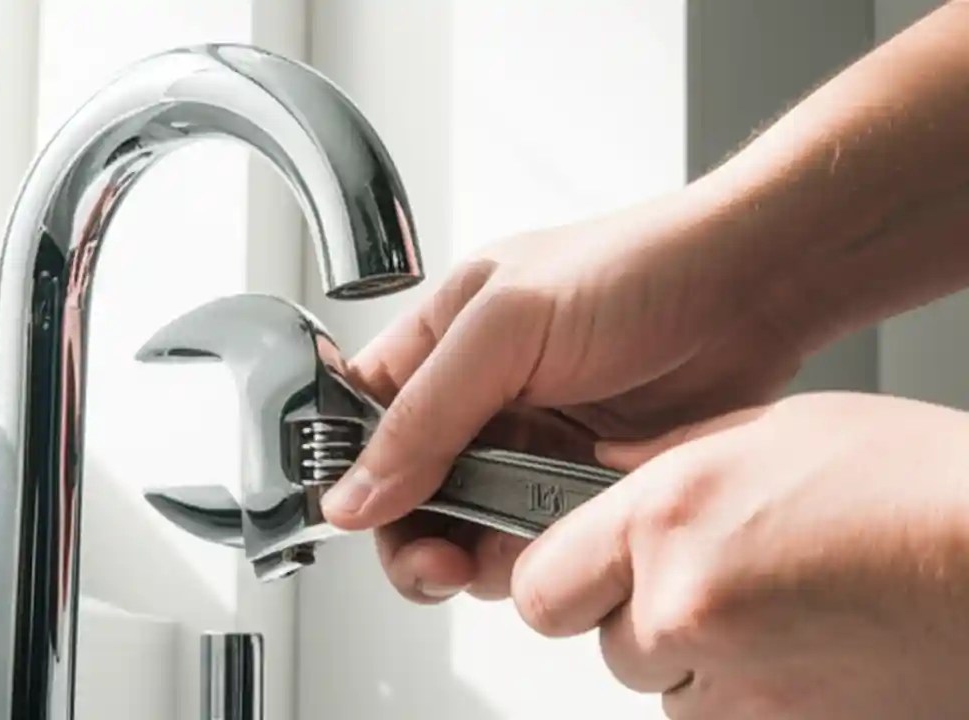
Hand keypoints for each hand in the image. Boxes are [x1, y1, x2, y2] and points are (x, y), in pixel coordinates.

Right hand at [321, 187, 811, 601]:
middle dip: (411, 538)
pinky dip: (534, 558)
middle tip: (435, 565)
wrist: (752, 292)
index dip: (352, 476)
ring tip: (497, 553)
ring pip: (465, 530)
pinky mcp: (574, 484)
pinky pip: (531, 542)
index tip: (364, 520)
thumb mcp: (507, 325)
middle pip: (405, 493)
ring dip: (472, 556)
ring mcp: (525, 445)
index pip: (360, 423)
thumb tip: (354, 495)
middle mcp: (474, 399)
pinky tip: (550, 545)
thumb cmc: (637, 268)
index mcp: (438, 343)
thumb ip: (426, 413)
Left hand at [514, 392, 968, 718]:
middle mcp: (686, 608)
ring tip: (784, 616)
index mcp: (668, 519)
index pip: (541, 586)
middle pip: (608, 647)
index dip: (563, 583)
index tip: (584, 577)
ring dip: (704, 668)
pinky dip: (756, 704)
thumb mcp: (778, 430)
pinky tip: (812, 653)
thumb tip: (606, 467)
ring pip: (669, 697)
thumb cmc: (921, 487)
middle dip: (645, 623)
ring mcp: (739, 690)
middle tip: (718, 587)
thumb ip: (668, 458)